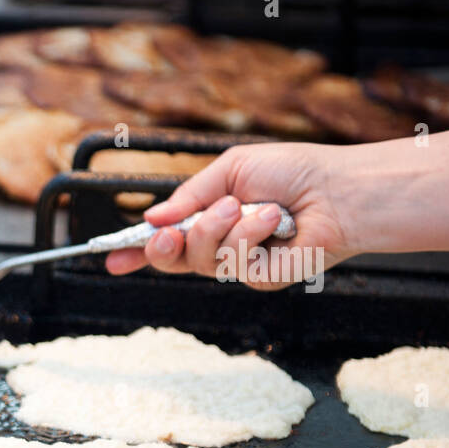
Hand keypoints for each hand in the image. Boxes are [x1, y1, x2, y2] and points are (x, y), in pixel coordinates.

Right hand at [104, 141, 356, 289]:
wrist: (338, 190)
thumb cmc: (294, 172)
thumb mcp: (231, 170)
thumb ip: (188, 195)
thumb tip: (152, 217)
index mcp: (208, 217)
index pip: (164, 239)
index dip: (135, 250)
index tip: (110, 257)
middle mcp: (218, 243)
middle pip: (170, 259)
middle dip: (164, 246)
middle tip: (171, 233)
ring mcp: (238, 263)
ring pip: (199, 260)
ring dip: (220, 229)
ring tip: (252, 208)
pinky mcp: (260, 278)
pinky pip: (233, 264)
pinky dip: (250, 236)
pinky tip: (275, 223)